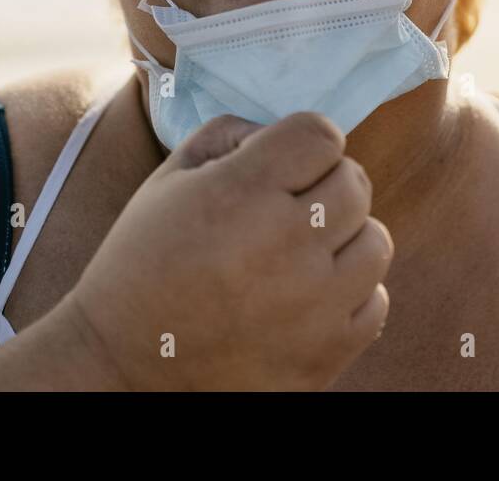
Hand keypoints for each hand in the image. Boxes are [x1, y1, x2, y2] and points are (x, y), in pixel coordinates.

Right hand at [64, 112, 391, 389]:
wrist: (123, 365)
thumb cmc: (144, 260)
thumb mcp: (170, 178)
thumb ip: (232, 134)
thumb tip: (284, 134)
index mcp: (241, 193)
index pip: (323, 135)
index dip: (305, 141)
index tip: (287, 161)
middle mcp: (283, 246)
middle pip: (355, 183)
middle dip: (326, 183)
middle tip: (288, 207)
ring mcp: (311, 306)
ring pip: (375, 241)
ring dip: (345, 238)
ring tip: (301, 252)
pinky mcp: (324, 355)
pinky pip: (374, 300)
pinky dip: (349, 294)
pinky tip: (308, 295)